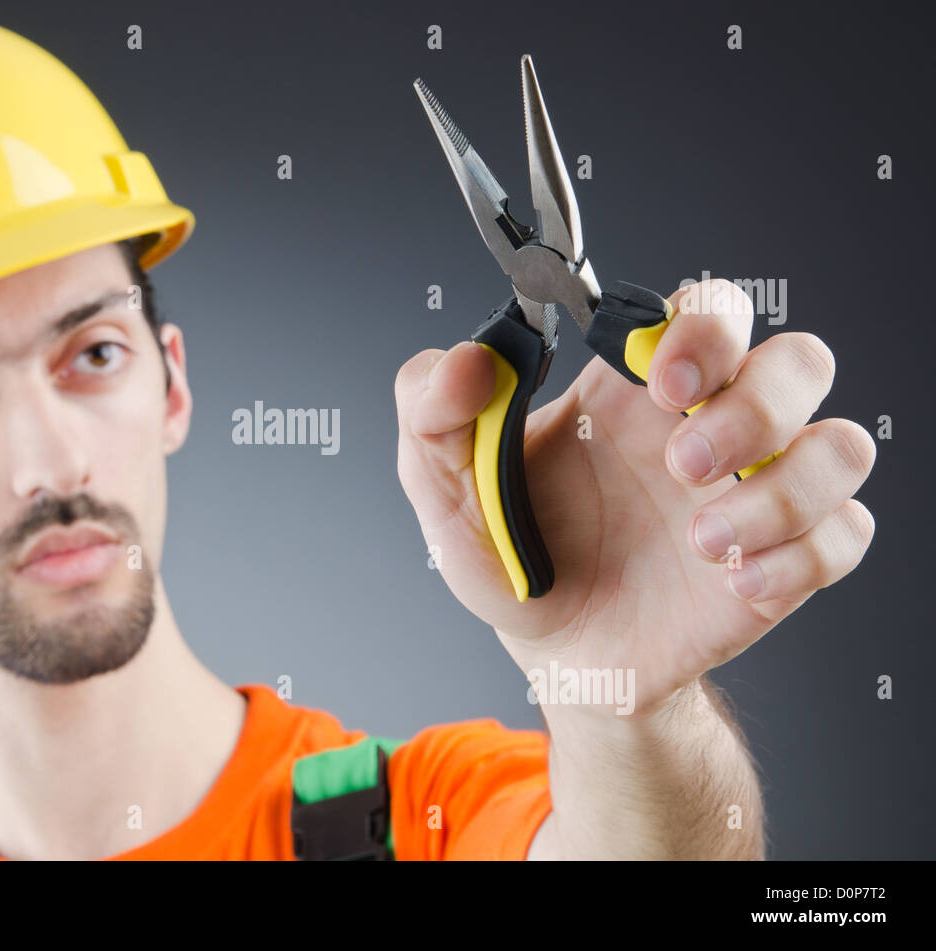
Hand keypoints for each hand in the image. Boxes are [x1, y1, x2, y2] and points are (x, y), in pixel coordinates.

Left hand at [394, 279, 875, 716]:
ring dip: (782, 490)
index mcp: (636, 390)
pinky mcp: (785, 563)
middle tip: (682, 461)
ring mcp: (755, 494)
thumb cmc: (511, 556)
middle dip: (758, 403)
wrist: (554, 655)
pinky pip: (846, 536)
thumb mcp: (446, 484)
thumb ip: (430, 410)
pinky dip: (799, 556)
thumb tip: (464, 361)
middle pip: (802, 361)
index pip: (711, 309)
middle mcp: (709, 427)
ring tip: (699, 540)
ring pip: (842, 447)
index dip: (708, 324)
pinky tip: (731, 580)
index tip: (662, 376)